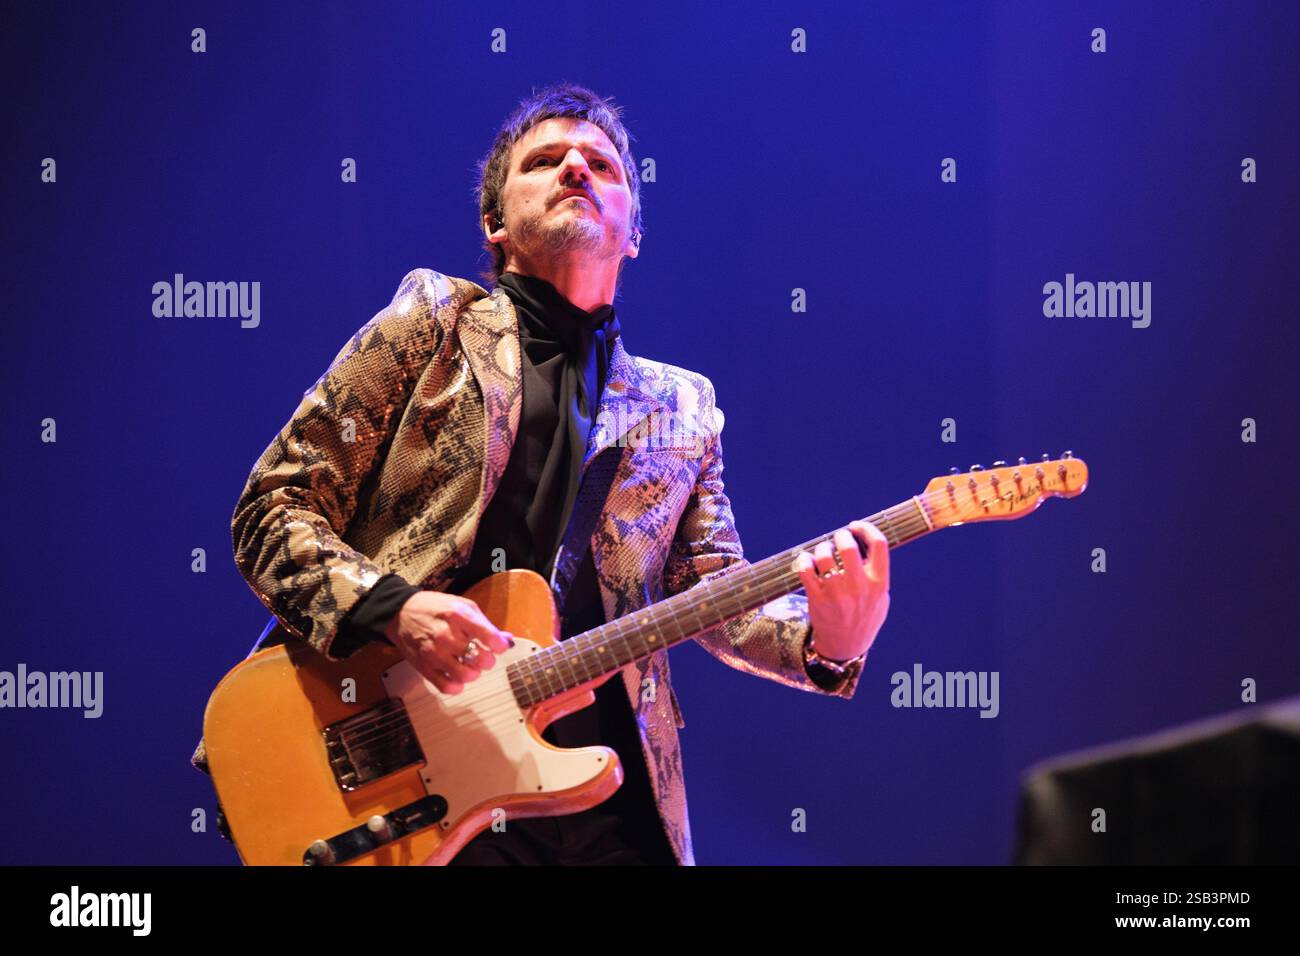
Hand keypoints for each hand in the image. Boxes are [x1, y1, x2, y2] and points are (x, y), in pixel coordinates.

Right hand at [384, 591, 515, 694]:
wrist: (401, 613)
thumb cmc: (435, 608)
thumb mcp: (463, 606)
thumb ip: (485, 624)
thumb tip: (506, 640)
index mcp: (458, 616)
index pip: (489, 637)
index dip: (499, 645)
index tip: (498, 646)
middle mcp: (446, 635)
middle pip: (480, 659)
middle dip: (487, 660)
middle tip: (483, 656)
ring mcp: (434, 653)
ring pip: (466, 676)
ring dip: (473, 673)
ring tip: (470, 666)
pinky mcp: (424, 667)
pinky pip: (447, 687)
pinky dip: (457, 686)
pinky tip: (457, 676)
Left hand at [794, 520, 890, 661]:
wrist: (845, 646)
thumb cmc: (864, 616)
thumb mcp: (881, 597)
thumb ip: (877, 572)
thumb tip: (864, 540)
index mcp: (879, 583)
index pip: (878, 544)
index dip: (866, 528)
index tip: (856, 526)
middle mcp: (859, 586)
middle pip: (847, 546)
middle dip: (840, 535)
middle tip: (838, 538)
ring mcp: (836, 593)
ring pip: (824, 555)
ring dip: (822, 547)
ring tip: (823, 552)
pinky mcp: (817, 598)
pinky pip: (805, 569)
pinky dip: (804, 560)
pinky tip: (807, 561)